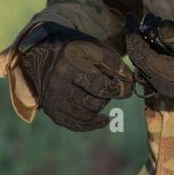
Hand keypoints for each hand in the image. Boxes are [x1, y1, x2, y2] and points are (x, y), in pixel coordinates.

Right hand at [18, 22, 134, 131]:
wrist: (44, 56)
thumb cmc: (76, 52)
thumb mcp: (94, 49)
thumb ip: (114, 64)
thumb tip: (129, 84)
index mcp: (69, 66)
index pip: (99, 86)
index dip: (117, 89)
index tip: (124, 87)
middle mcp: (57, 85)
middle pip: (93, 103)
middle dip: (106, 97)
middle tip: (107, 88)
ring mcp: (53, 100)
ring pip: (86, 115)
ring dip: (98, 107)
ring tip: (98, 96)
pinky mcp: (52, 111)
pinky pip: (76, 125)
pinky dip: (93, 123)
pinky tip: (103, 118)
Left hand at [124, 14, 173, 124]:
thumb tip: (159, 25)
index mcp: (164, 76)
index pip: (138, 53)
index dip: (131, 33)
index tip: (131, 16)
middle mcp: (159, 84)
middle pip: (139, 57)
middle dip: (140, 36)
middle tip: (146, 18)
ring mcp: (164, 86)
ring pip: (146, 62)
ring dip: (147, 43)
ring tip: (155, 24)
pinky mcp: (171, 85)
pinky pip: (156, 66)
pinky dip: (156, 51)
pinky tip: (164, 39)